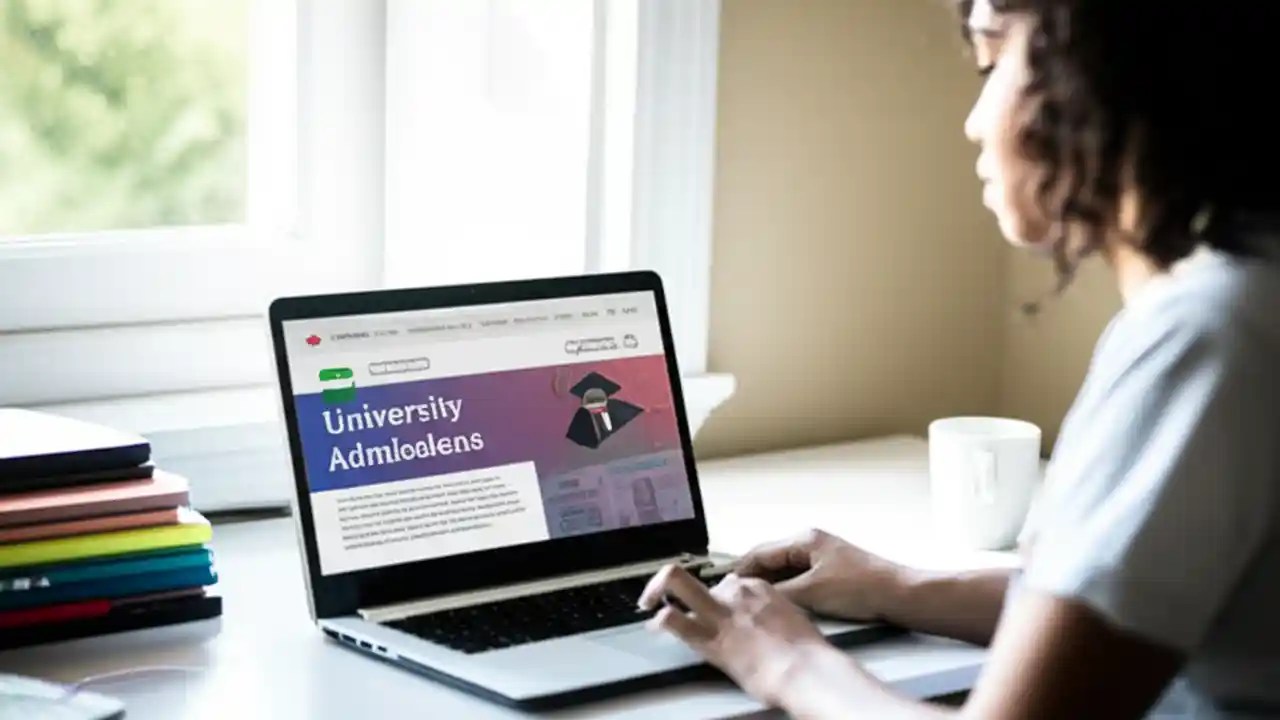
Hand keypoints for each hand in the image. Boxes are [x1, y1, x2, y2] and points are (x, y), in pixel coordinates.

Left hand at [638, 565, 830, 705]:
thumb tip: (768, 620)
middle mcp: (734, 593)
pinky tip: (654, 623)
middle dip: (670, 580)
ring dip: (656, 590)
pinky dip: (661, 621)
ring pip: (678, 584)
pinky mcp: (711, 641)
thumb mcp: (793, 617)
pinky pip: (676, 623)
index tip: (710, 605)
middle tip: (659, 590)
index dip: (713, 596)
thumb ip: (771, 611)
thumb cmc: (807, 650)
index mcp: (756, 586)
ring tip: (647, 601)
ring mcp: (720, 614)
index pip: (724, 584)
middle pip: (695, 578)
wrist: (805, 669)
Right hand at [734, 529, 907, 621]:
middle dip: (752, 578)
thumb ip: (779, 592)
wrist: (899, 595)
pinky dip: (785, 590)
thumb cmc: (859, 588)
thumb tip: (753, 595)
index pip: (760, 552)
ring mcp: (821, 557)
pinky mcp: (830, 572)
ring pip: (783, 570)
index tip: (722, 586)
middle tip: (733, 598)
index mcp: (804, 539)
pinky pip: (797, 578)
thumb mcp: (812, 592)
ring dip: (768, 585)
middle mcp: (810, 543)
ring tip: (751, 605)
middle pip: (770, 560)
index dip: (740, 570)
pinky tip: (778, 605)